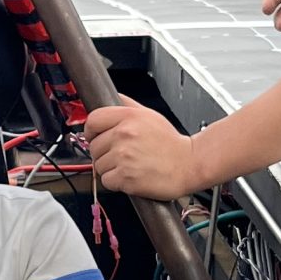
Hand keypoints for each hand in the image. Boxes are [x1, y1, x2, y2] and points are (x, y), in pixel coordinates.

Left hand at [85, 100, 199, 198]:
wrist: (189, 164)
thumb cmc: (171, 143)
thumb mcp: (150, 115)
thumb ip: (128, 105)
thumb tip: (112, 97)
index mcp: (128, 117)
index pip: (93, 120)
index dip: (91, 130)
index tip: (95, 136)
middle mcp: (124, 135)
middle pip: (93, 146)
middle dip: (103, 152)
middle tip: (121, 155)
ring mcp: (124, 156)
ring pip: (98, 165)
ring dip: (110, 168)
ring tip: (129, 165)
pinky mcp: (125, 177)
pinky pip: (106, 181)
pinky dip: (115, 182)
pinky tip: (130, 176)